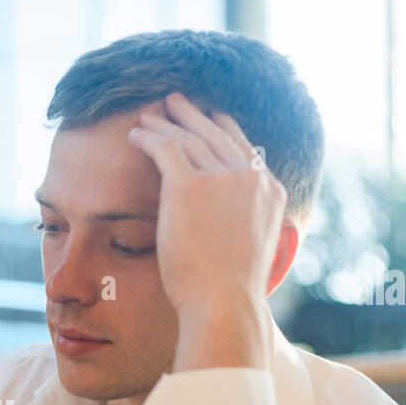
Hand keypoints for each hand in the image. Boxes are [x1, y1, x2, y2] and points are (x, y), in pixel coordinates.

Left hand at [126, 91, 287, 370]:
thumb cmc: (232, 292)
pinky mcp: (188, 184)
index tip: (212, 118)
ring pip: (189, 137)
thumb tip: (235, 232)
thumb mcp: (252, 251)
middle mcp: (249, 177)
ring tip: (150, 114)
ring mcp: (221, 178)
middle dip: (194, 116)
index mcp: (270, 192)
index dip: (225, 130)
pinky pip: (165, 148)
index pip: (245, 150)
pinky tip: (136, 134)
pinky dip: (149, 137)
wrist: (224, 302)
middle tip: (177, 102)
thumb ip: (248, 227)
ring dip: (167, 122)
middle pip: (217, 135)